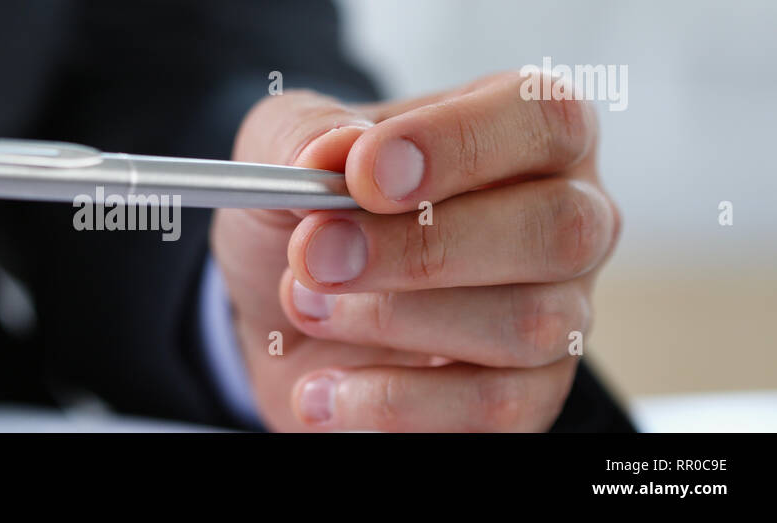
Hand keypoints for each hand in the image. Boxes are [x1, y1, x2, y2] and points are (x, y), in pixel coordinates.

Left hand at [214, 74, 618, 431]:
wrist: (277, 311)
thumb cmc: (307, 212)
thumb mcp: (280, 149)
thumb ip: (303, 135)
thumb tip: (336, 149)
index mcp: (523, 130)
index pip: (543, 118)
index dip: (458, 145)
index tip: (361, 175)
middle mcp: (566, 216)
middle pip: (559, 230)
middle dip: (424, 248)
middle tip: (317, 256)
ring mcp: (559, 310)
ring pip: (527, 325)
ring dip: (393, 321)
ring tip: (307, 308)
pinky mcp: (531, 394)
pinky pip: (498, 408)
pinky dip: (394, 402)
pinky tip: (324, 389)